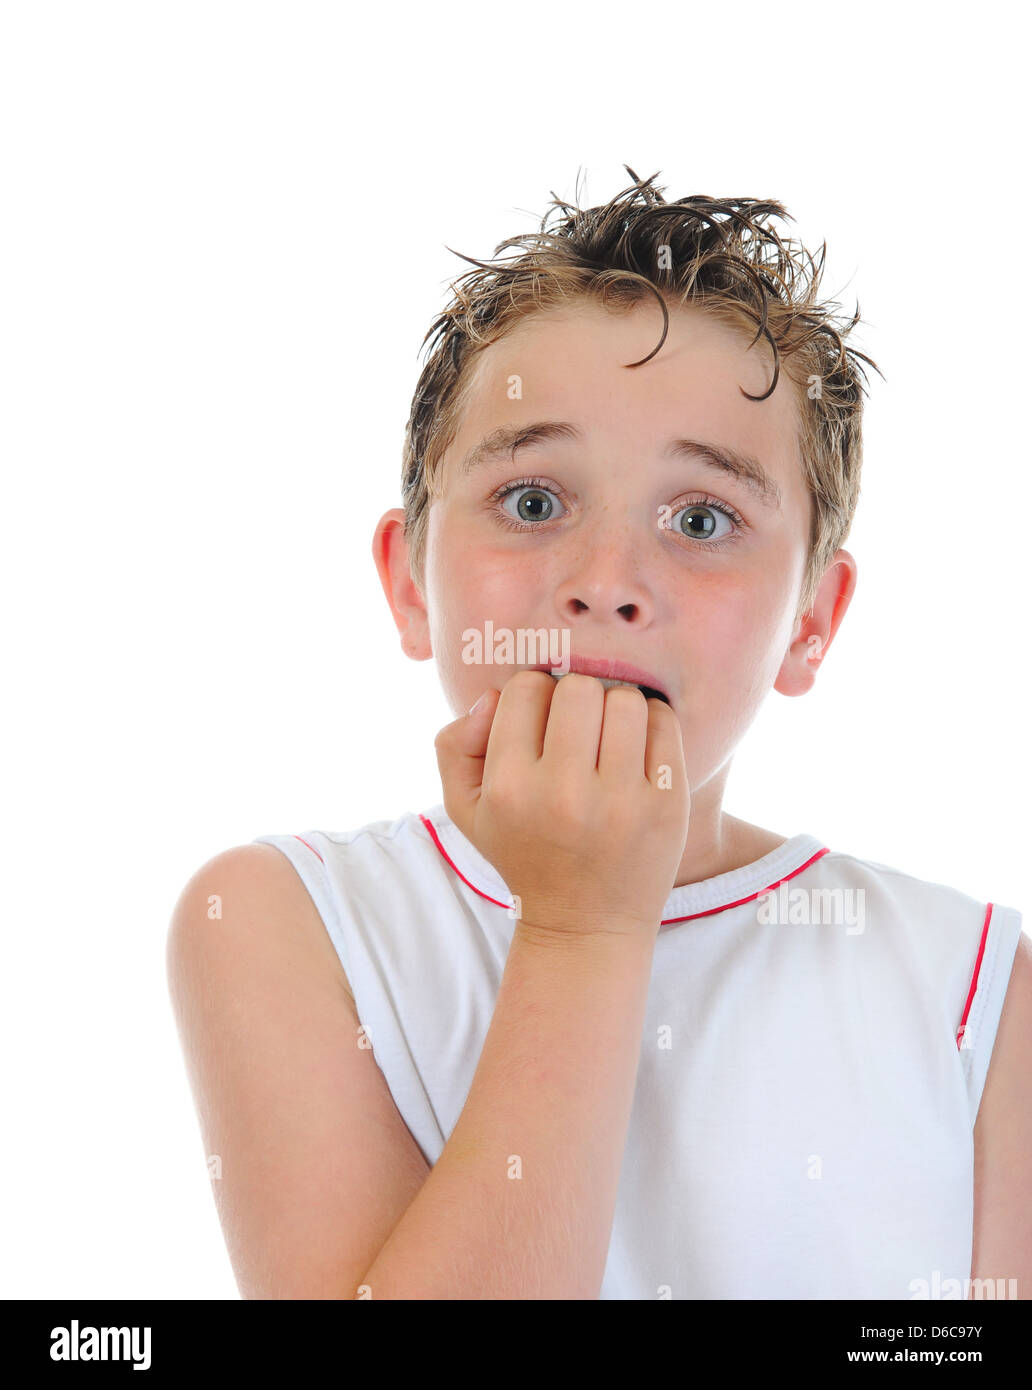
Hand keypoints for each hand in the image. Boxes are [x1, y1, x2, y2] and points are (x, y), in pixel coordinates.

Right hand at [434, 671, 689, 938]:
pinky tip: (637, 748)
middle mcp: (564, 793)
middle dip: (576, 698)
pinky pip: (665, 724)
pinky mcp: (667, 805)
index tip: (540, 723)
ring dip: (617, 708)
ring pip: (626, 700)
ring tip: (609, 736)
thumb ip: (456, 744)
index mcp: (510, 788)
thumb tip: (493, 695)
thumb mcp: (466, 809)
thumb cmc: (523, 853)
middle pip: (579, 688)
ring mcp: (621, 800)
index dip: (532, 696)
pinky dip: (652, 723)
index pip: (525, 689)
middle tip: (578, 728)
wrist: (585, 926)